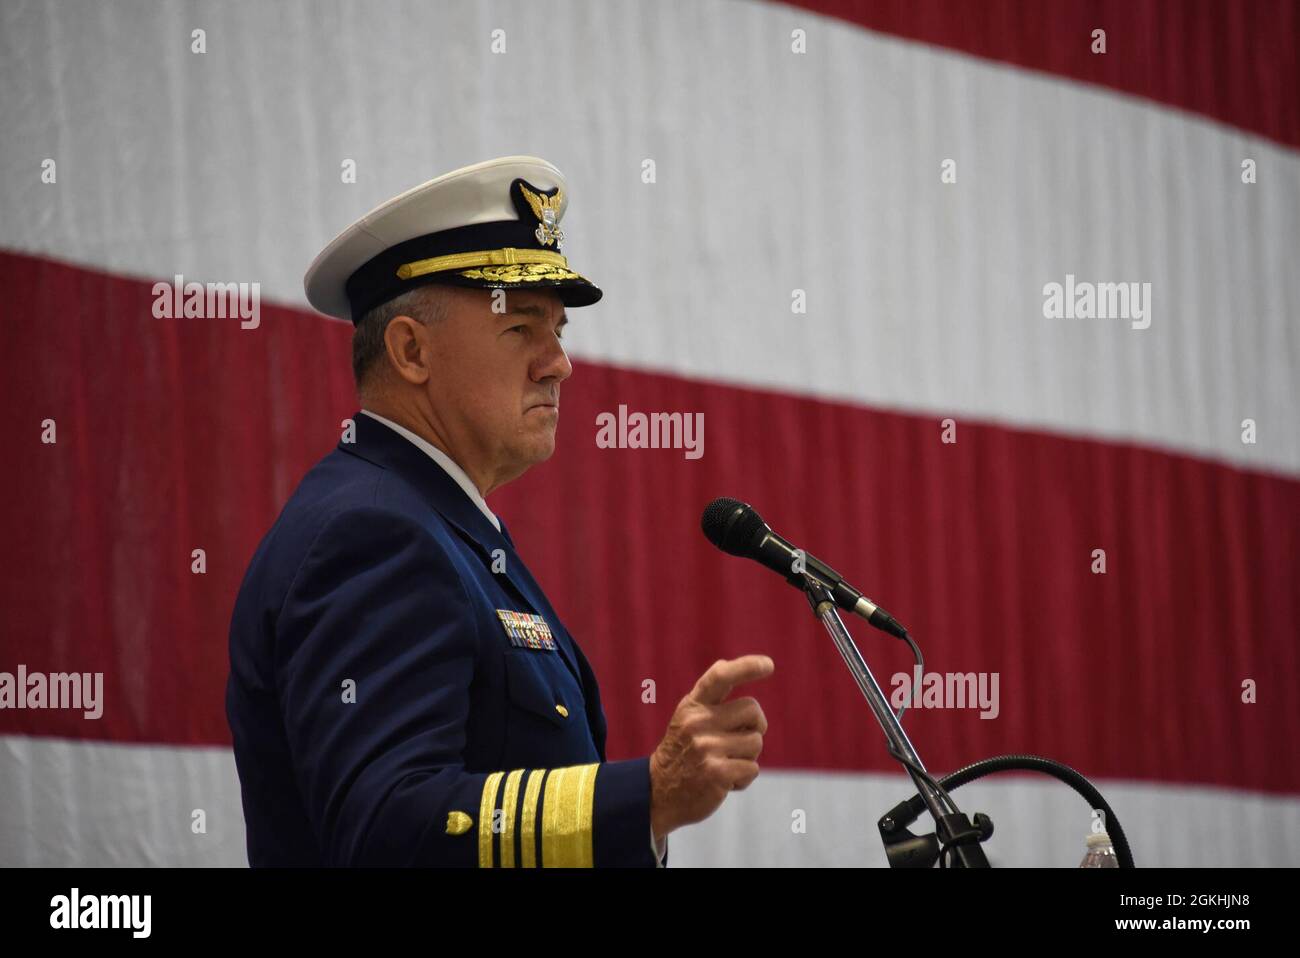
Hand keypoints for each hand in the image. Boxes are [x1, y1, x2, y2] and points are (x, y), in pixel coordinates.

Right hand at [648, 655, 773, 841]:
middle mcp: (697, 722)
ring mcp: (706, 747)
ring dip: (747, 757)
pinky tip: (724, 782)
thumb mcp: (687, 719)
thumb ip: (707, 697)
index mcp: (692, 706)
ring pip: (756, 742)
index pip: (720, 677)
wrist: (658, 793)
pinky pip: (752, 768)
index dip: (746, 667)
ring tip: (724, 764)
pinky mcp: (716, 772)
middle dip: (755, 726)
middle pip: (753, 710)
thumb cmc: (681, 752)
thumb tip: (724, 664)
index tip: (769, 665)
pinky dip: (743, 778)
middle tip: (737, 741)